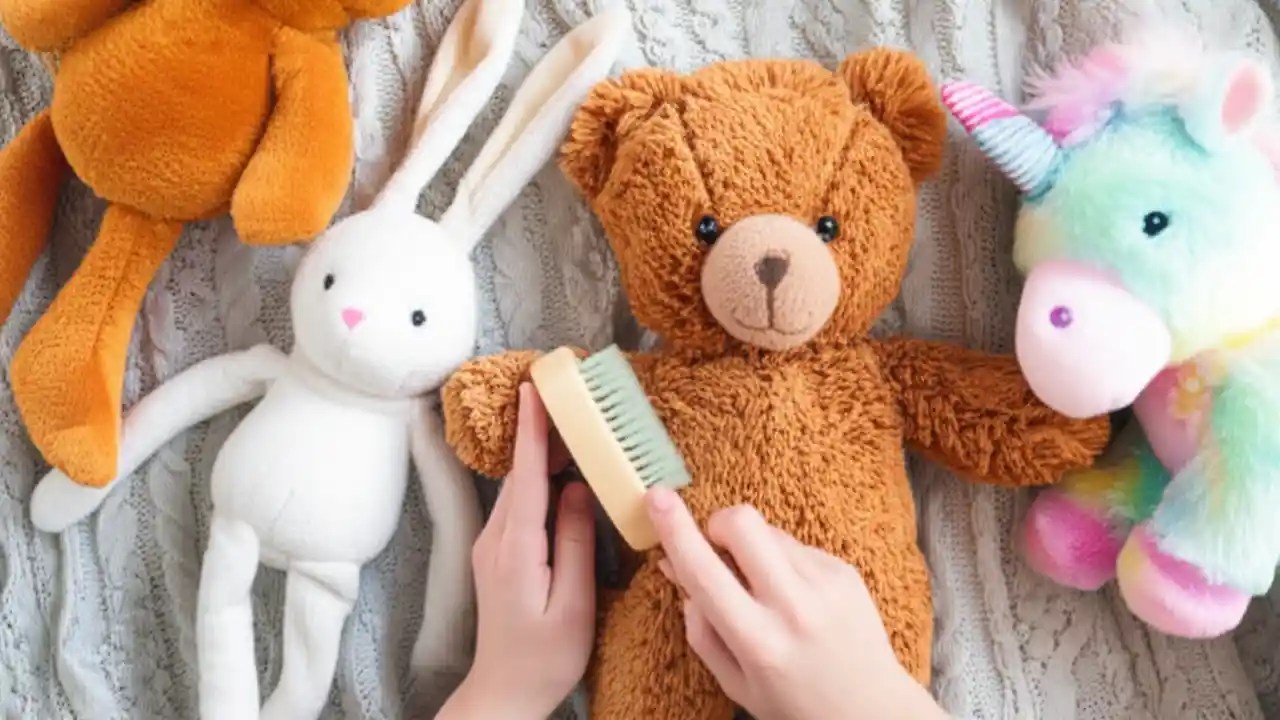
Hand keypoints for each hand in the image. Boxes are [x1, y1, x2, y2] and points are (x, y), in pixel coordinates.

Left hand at [437, 384, 595, 719]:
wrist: (504, 692)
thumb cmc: (545, 657)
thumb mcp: (573, 604)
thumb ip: (576, 542)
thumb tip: (579, 489)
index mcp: (516, 549)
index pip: (525, 476)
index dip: (531, 430)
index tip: (535, 389)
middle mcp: (496, 540)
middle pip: (520, 474)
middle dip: (539, 431)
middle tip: (566, 393)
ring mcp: (492, 546)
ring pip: (519, 488)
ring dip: (540, 454)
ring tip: (568, 422)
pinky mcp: (498, 555)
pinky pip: (519, 505)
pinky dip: (537, 480)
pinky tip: (558, 471)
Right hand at [647, 488, 948, 719]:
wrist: (874, 711)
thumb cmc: (796, 705)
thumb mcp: (737, 684)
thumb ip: (700, 630)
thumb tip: (676, 570)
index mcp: (759, 641)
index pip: (706, 572)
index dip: (675, 530)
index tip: (657, 497)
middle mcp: (794, 607)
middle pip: (744, 522)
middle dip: (718, 523)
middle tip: (718, 551)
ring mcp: (826, 584)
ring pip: (770, 530)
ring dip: (753, 548)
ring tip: (765, 589)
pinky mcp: (846, 571)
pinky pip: (797, 545)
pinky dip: (783, 561)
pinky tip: (796, 597)